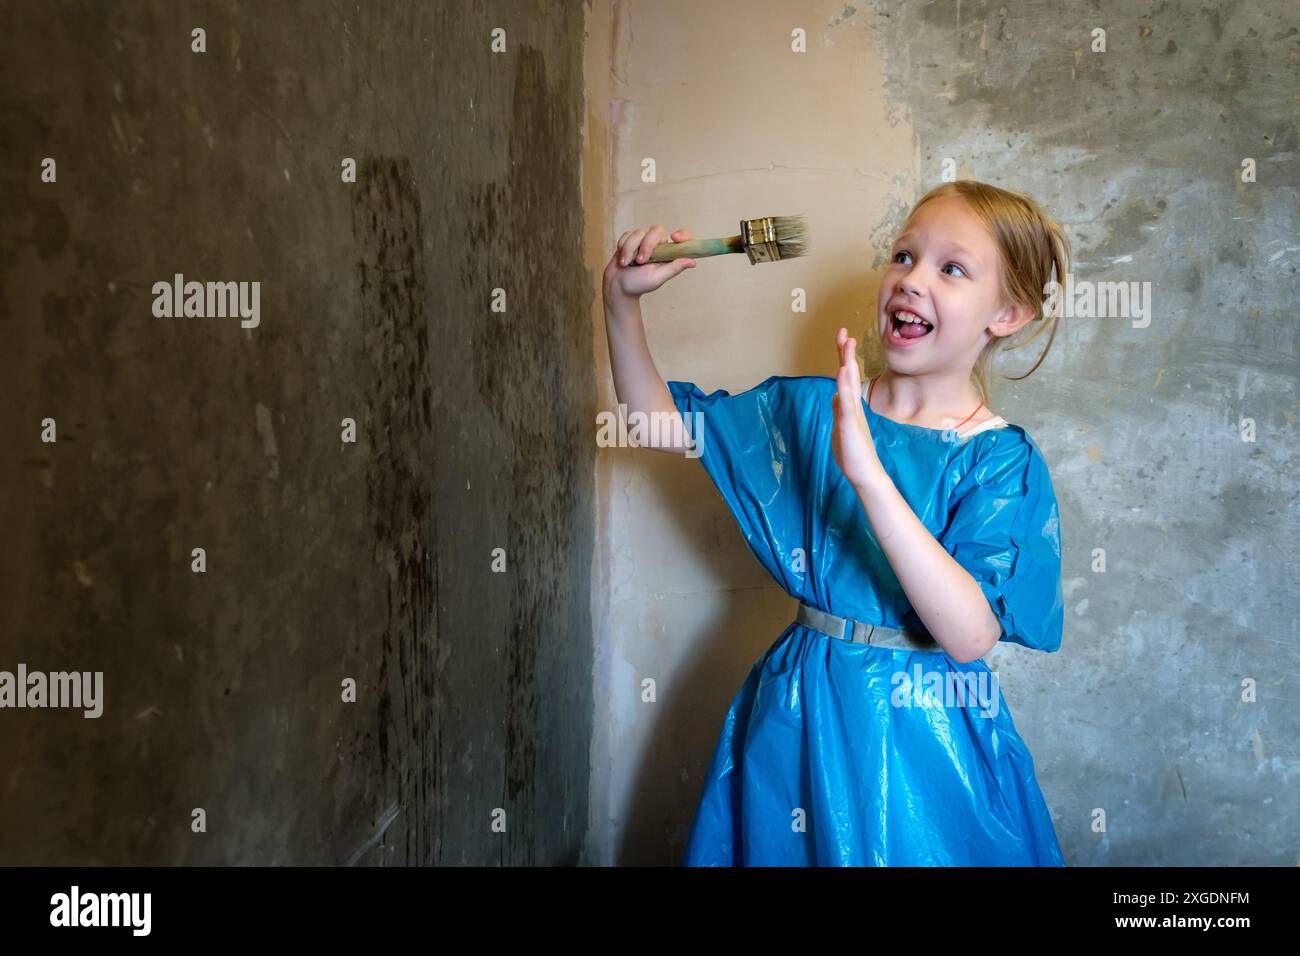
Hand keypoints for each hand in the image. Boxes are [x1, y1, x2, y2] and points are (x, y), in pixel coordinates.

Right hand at [602, 224, 696, 303]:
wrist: (617, 286)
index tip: (674, 237)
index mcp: (668, 254)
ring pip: (639, 233)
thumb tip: (693, 262)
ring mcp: (643, 241)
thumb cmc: (638, 285)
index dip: (682, 235)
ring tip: (627, 263)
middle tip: (640, 261)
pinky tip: (623, 258)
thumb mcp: (658, 278)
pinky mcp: (630, 240)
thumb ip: (674, 268)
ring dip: (630, 248)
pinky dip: (623, 246)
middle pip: (657, 230)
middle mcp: (658, 246)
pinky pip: (627, 235)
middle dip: (646, 245)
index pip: (681, 238)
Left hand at [831, 328, 883, 489]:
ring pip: (849, 384)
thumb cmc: (854, 454)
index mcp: (850, 407)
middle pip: (849, 374)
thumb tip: (836, 395)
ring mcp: (852, 414)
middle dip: (845, 353)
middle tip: (844, 332)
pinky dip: (845, 385)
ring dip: (847, 362)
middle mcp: (853, 406)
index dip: (843, 358)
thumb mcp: (841, 428)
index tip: (843, 339)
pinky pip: (846, 402)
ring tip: (847, 342)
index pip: (845, 378)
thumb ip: (839, 411)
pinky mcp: (850, 424)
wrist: (865, 475)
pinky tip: (844, 371)